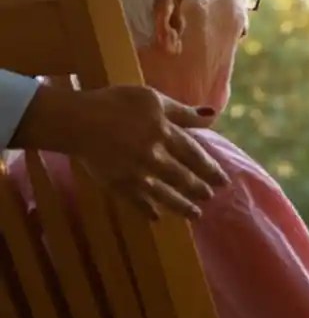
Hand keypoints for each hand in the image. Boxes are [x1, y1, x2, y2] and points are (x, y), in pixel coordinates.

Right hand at [14, 84, 230, 218]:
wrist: (76, 120)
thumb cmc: (115, 103)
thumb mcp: (152, 99)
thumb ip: (182, 112)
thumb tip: (212, 115)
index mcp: (165, 134)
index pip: (194, 155)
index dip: (210, 169)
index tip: (224, 180)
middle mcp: (155, 157)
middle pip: (183, 177)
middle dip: (199, 189)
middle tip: (211, 197)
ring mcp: (136, 173)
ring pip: (165, 194)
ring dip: (182, 206)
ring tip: (196, 214)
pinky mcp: (117, 184)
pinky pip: (136, 201)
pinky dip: (147, 210)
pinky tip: (157, 218)